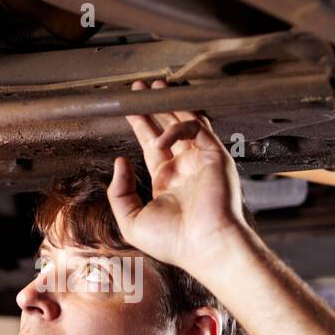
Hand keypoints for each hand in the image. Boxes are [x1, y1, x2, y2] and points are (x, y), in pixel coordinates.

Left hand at [108, 79, 249, 272]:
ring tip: (153, 88)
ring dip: (170, 104)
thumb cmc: (172, 241)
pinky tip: (162, 140)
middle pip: (167, 128)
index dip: (140, 125)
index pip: (152, 145)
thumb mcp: (131, 220)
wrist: (206, 246)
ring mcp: (201, 160)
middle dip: (154, 107)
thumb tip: (120, 161)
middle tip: (140, 89)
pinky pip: (198, 128)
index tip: (129, 109)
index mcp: (166, 182)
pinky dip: (178, 128)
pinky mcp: (215, 155)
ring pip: (186, 122)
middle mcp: (184, 168)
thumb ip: (119, 192)